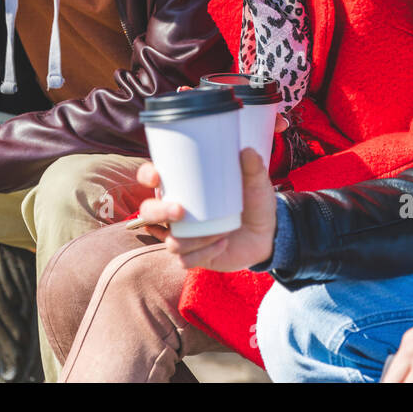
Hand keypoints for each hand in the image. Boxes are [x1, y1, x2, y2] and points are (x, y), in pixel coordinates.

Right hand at [132, 109, 287, 266]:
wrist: (266, 233)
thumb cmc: (254, 201)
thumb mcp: (256, 182)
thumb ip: (253, 167)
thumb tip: (247, 151)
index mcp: (184, 187)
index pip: (152, 177)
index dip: (147, 175)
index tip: (156, 177)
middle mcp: (176, 211)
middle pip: (149, 211)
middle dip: (158, 212)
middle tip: (180, 211)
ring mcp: (182, 234)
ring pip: (170, 241)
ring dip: (193, 239)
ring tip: (221, 232)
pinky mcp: (192, 255)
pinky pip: (184, 260)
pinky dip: (204, 253)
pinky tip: (222, 244)